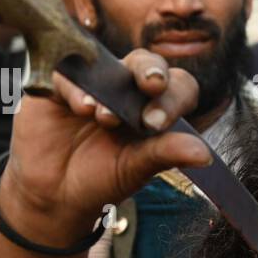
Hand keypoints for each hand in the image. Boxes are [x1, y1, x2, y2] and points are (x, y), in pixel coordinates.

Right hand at [0, 50, 211, 243]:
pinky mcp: (57, 86)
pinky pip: (68, 73)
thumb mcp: (135, 170)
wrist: (54, 194)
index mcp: (154, 108)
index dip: (174, 97)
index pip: (177, 88)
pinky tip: (81, 107)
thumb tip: (204, 154)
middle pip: (146, 63)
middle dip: (151, 71)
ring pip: (106, 63)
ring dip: (109, 85)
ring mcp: (92, 84)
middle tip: (152, 85)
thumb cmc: (100, 180)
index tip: (158, 123)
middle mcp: (126, 90)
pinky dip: (76, 86)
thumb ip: (165, 155)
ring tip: (104, 116)